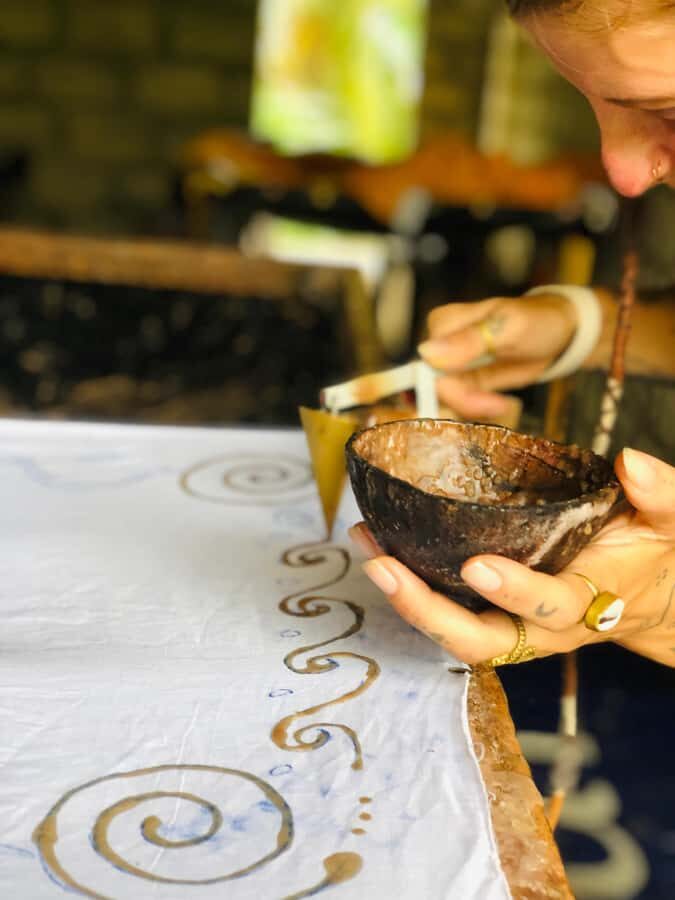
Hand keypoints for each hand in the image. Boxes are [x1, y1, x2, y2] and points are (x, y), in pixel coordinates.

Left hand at [351, 448, 674, 667]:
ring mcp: (512, 626)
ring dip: (404, 595)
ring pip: (452, 631)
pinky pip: (445, 609)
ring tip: (366, 545)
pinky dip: (408, 583)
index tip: (478, 566)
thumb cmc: (649, 554)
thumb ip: (660, 494)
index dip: (516, 592)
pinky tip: (377, 542)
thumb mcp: (669, 522)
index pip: (550, 606)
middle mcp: (542, 628)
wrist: (647, 599)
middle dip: (427, 611)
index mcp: (587, 604)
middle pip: (480, 641)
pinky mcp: (491, 613)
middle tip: (384, 566)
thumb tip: (632, 461)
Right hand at [418, 293, 576, 418]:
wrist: (557, 333)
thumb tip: (427, 352)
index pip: (428, 366)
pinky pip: (459, 403)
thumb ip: (469, 340)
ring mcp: (452, 364)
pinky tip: (500, 403)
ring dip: (474, 408)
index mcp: (443, 324)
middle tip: (499, 405)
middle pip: (435, 386)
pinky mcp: (464, 380)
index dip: (450, 390)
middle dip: (466, 403)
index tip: (486, 400)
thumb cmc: (536, 320)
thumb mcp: (509, 327)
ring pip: (446, 399)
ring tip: (502, 403)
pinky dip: (478, 409)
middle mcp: (441, 344)